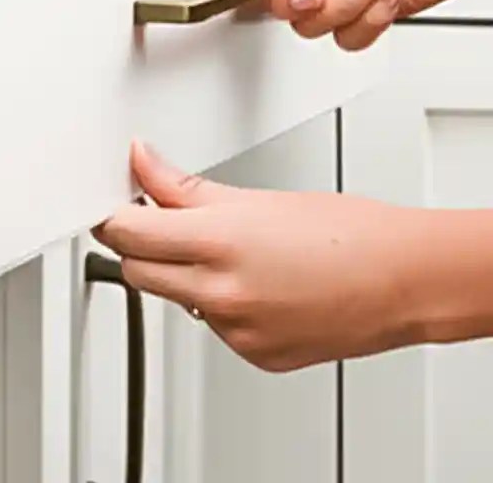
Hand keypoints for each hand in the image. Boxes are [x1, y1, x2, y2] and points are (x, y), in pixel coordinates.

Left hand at [92, 141, 423, 372]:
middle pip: (136, 271)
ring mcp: (235, 329)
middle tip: (158, 224)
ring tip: (232, 254)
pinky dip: (222, 306)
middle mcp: (221, 291)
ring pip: (175, 299)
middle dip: (139, 247)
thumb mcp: (256, 197)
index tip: (112, 207)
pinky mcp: (252, 354)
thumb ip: (184, 188)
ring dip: (183, 276)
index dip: (111, 218)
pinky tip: (259, 286)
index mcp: (219, 242)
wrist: (407, 281)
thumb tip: (141, 163)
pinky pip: (213, 326)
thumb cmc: (348, 234)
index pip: (126, 233)